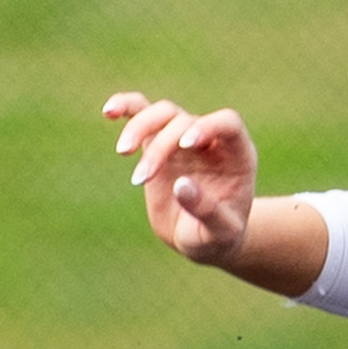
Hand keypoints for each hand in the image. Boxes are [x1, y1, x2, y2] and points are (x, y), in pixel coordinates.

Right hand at [106, 90, 260, 266]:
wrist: (201, 241)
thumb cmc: (218, 237)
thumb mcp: (220, 234)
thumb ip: (207, 212)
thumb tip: (181, 185)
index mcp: (238, 157)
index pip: (228, 123)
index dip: (208, 126)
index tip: (186, 144)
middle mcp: (212, 142)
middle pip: (185, 121)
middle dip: (161, 147)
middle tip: (141, 179)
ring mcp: (183, 140)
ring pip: (162, 113)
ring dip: (139, 126)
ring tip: (123, 152)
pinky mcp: (157, 144)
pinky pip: (142, 114)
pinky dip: (126, 107)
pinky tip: (109, 112)